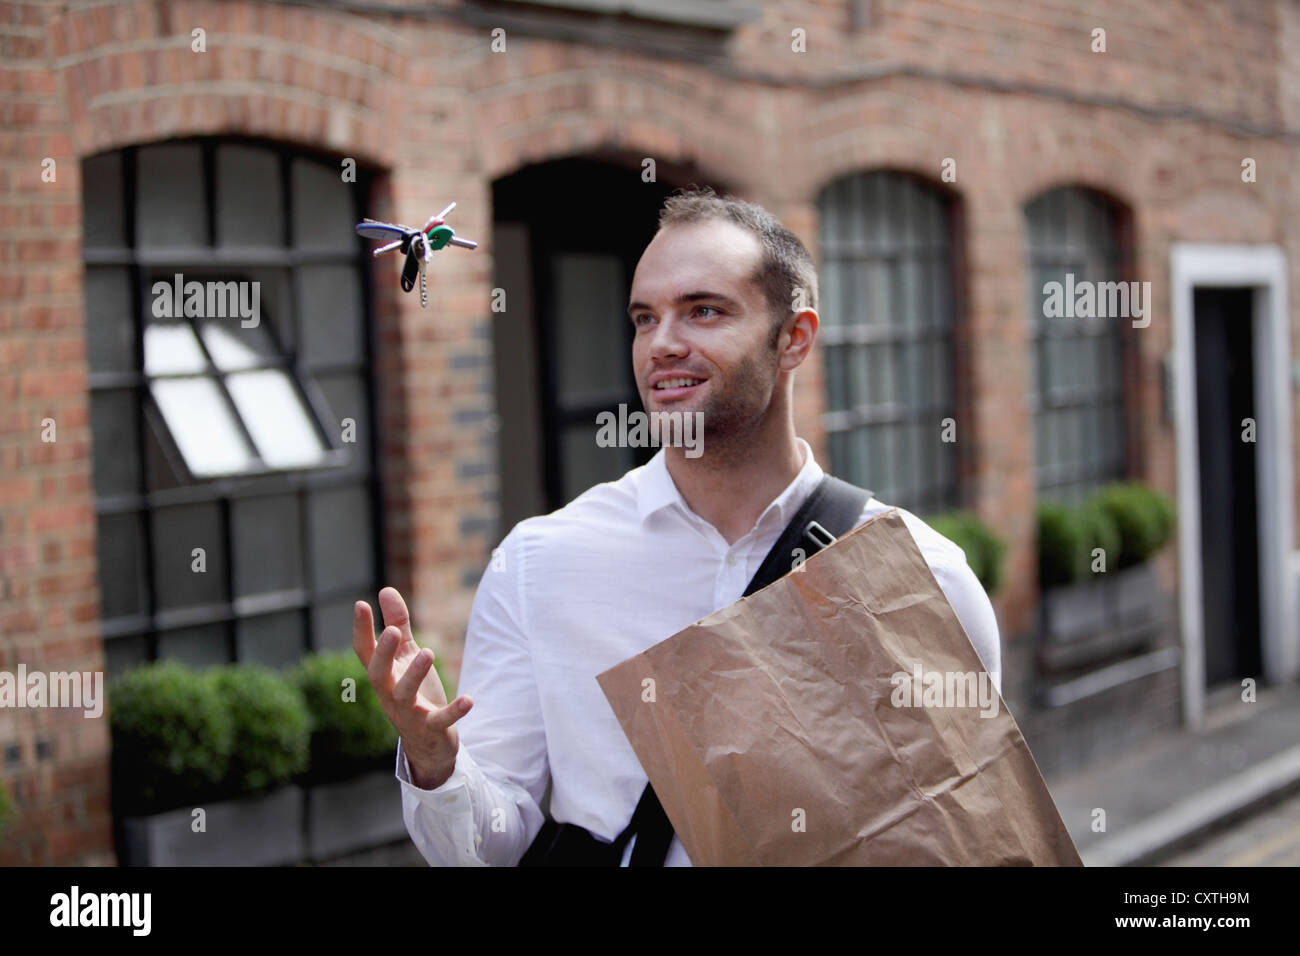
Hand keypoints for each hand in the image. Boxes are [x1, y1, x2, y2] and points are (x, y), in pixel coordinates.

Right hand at [353, 586, 473, 789]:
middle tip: (393, 632)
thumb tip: (385, 590)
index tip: (361, 604)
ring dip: (414, 674)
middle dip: (384, 654)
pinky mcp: (431, 729)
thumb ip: (398, 625)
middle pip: (378, 674)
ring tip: (427, 651)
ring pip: (404, 695)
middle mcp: (390, 694)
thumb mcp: (406, 657)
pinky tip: (469, 699)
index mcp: (384, 675)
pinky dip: (454, 711)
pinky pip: (441, 720)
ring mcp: (409, 713)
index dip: (361, 629)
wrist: (428, 743)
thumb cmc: (414, 693)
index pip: (365, 652)